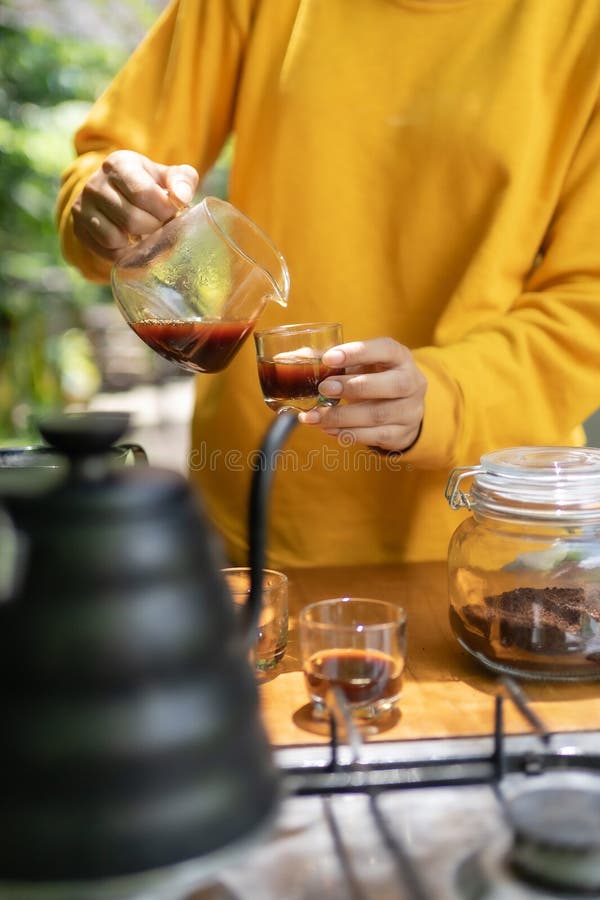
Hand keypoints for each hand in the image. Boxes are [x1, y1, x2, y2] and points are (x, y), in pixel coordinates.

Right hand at [71, 150, 198, 261]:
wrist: (117, 194)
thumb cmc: (149, 185)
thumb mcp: (168, 177)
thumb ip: (183, 181)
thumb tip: (181, 198)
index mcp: (118, 163)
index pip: (143, 193)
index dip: (163, 210)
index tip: (171, 212)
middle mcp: (95, 183)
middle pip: (131, 219)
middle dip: (153, 228)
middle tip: (159, 225)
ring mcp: (82, 206)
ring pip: (114, 238)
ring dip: (137, 242)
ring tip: (145, 232)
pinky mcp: (78, 228)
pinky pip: (105, 250)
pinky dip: (123, 251)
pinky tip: (131, 241)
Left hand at [298, 338, 426, 452]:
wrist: (402, 408)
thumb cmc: (374, 378)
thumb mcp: (359, 365)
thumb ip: (329, 361)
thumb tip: (290, 358)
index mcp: (400, 357)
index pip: (386, 349)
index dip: (358, 352)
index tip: (329, 358)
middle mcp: (412, 382)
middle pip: (391, 384)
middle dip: (353, 387)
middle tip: (323, 389)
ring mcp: (410, 410)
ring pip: (378, 415)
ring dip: (342, 417)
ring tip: (314, 416)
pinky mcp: (402, 433)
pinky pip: (375, 436)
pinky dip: (349, 434)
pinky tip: (329, 429)